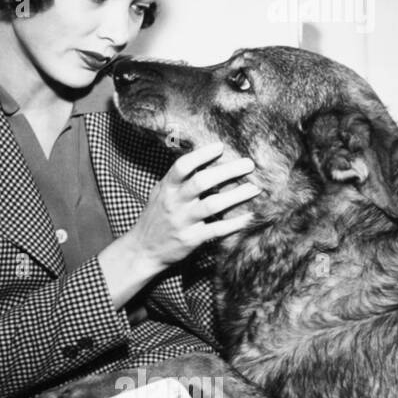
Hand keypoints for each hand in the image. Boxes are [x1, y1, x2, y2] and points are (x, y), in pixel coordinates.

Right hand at [99, 142, 259, 307]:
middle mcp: (174, 203)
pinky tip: (249, 216)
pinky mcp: (191, 239)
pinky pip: (217, 229)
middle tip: (248, 164)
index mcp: (166, 188)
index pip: (182, 166)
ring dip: (236, 195)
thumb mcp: (160, 194)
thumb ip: (177, 179)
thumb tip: (202, 160)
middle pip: (201, 182)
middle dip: (227, 171)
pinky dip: (235, 223)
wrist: (142, 251)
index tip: (220, 147)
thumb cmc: (155, 218)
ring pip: (212, 204)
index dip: (201, 155)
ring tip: (254, 188)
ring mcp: (183, 221)